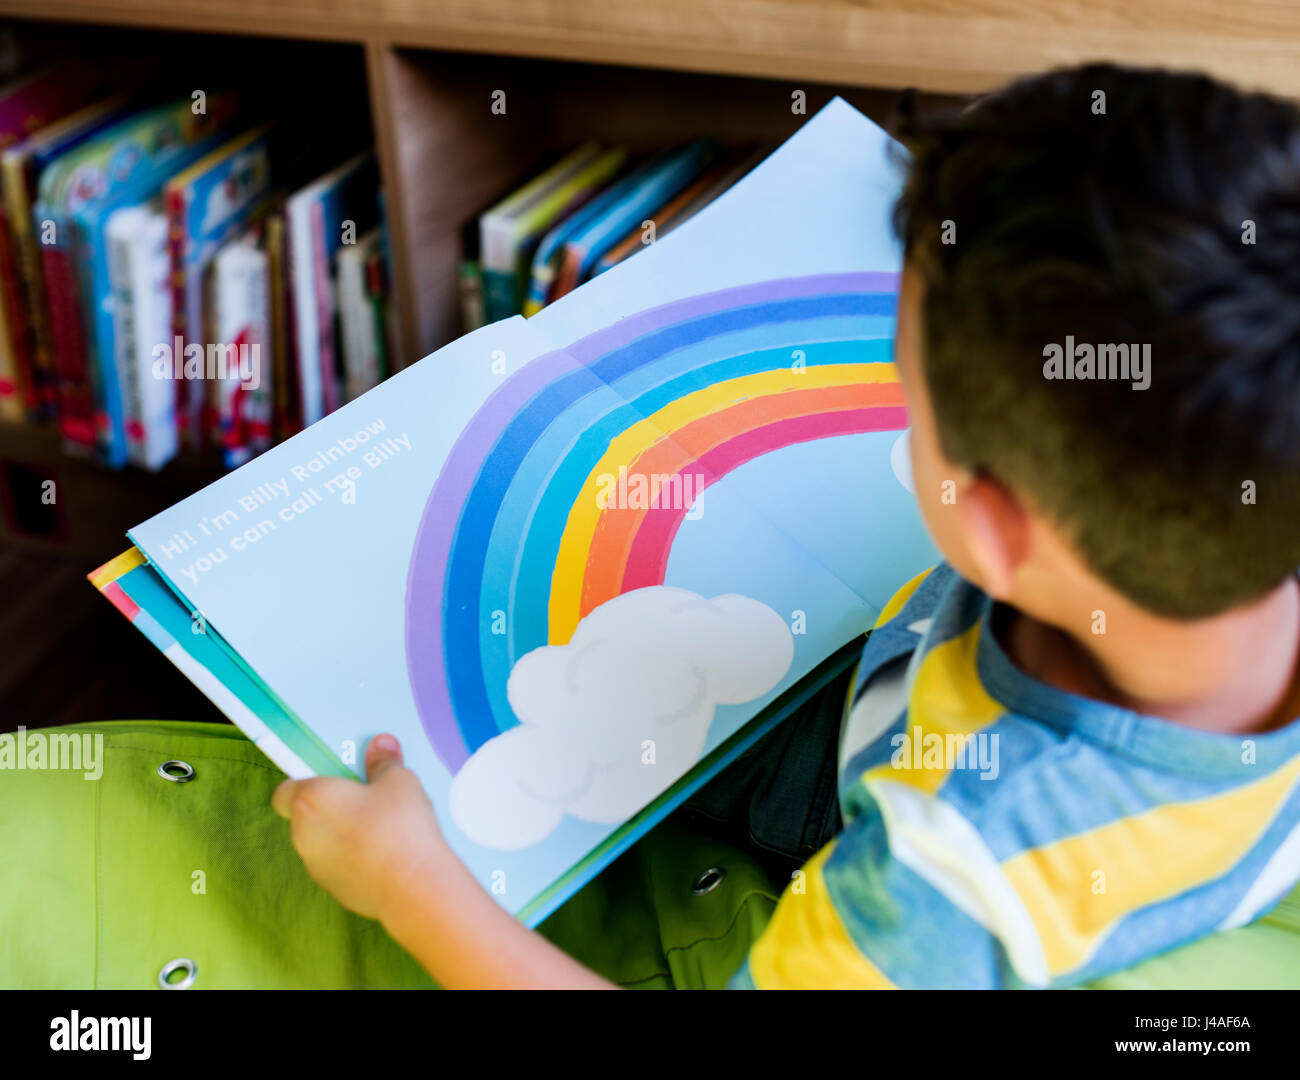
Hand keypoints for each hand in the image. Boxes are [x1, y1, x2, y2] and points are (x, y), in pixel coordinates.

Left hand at [272, 734, 449, 923]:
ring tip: (380, 829)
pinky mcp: (333, 890)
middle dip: (331, 808)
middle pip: (306, 816)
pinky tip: (384, 855)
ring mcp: (316, 866)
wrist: (412, 886)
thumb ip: (384, 761)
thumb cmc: (399, 826)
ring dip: (342, 834)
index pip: (283, 791)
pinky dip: (354, 859)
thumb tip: (380, 745)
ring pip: (322, 842)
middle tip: (365, 800)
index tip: (330, 781)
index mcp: (311, 800)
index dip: (303, 784)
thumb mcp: (399, 780)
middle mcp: (303, 835)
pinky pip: (338, 866)